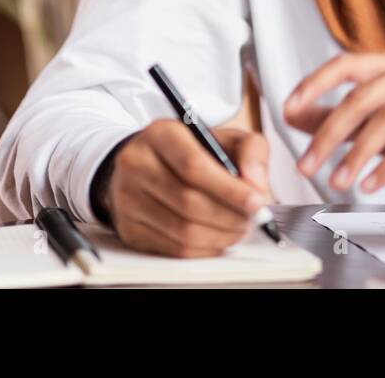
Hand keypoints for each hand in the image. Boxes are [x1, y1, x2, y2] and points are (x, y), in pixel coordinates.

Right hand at [102, 120, 272, 256]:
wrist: (148, 164)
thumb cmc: (193, 151)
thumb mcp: (225, 137)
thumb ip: (251, 152)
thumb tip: (257, 187)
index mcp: (162, 134)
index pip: (193, 166)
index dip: (229, 189)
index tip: (256, 201)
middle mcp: (137, 164)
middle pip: (189, 202)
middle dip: (230, 216)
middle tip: (252, 219)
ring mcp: (127, 199)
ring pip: (182, 230)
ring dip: (221, 236)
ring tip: (239, 228)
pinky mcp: (129, 228)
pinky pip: (173, 249)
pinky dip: (205, 249)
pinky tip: (219, 238)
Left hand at [283, 51, 384, 193]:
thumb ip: (348, 118)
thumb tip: (299, 114)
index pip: (350, 64)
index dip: (316, 84)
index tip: (288, 107)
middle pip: (364, 96)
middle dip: (329, 133)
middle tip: (308, 164)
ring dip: (358, 154)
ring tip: (339, 180)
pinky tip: (374, 182)